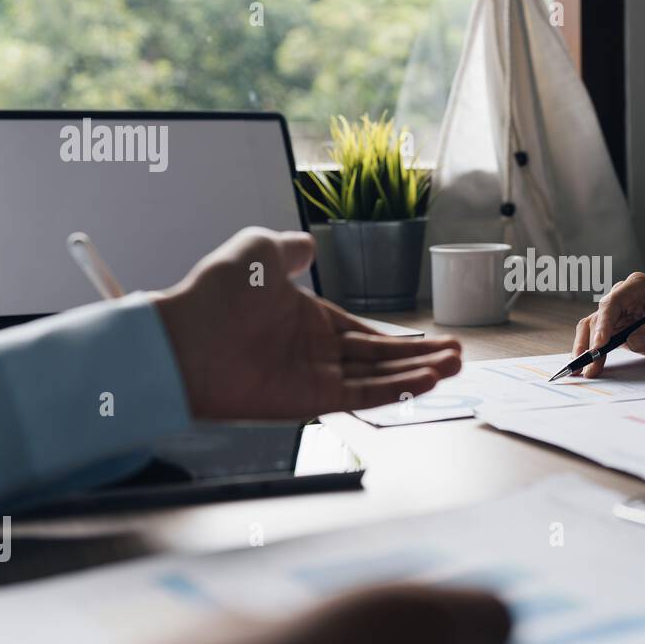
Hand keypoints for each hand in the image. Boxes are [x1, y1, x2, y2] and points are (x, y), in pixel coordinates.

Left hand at [152, 227, 460, 417]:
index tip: (433, 339)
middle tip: (459, 356)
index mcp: (307, 320)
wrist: (185, 337)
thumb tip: (308, 243)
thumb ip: (291, 248)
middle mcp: (315, 352)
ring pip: (379, 376)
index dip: (401, 338)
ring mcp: (314, 377)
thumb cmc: (215, 293)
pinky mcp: (309, 400)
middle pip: (381, 358)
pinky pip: (362, 395)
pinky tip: (426, 381)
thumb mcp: (260, 249)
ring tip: (456, 367)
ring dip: (418, 372)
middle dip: (422, 357)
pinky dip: (396, 390)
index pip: (365, 332)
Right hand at [573, 272, 644, 376]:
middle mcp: (624, 296)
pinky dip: (592, 353)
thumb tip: (632, 340)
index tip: (600, 344)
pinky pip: (598, 340)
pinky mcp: (616, 328)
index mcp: (639, 287)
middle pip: (598, 317)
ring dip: (586, 349)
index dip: (604, 323)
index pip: (614, 302)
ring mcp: (618, 312)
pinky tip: (588, 368)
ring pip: (592, 329)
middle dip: (592, 342)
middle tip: (589, 365)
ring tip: (584, 371)